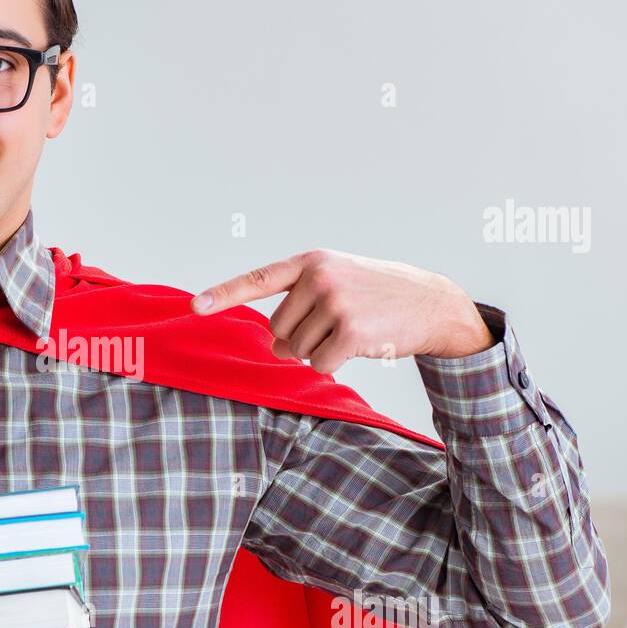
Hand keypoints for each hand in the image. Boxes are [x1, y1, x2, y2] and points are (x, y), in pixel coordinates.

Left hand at [191, 249, 494, 373]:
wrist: (431, 303)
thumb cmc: (377, 295)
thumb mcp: (337, 282)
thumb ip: (298, 305)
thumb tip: (274, 348)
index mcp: (311, 263)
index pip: (258, 280)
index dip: (224, 295)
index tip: (195, 306)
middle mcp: (320, 278)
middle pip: (279, 330)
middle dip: (300, 339)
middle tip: (335, 326)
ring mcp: (336, 303)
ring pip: (298, 350)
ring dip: (320, 352)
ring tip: (352, 331)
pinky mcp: (351, 331)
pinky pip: (320, 364)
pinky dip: (335, 364)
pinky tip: (361, 346)